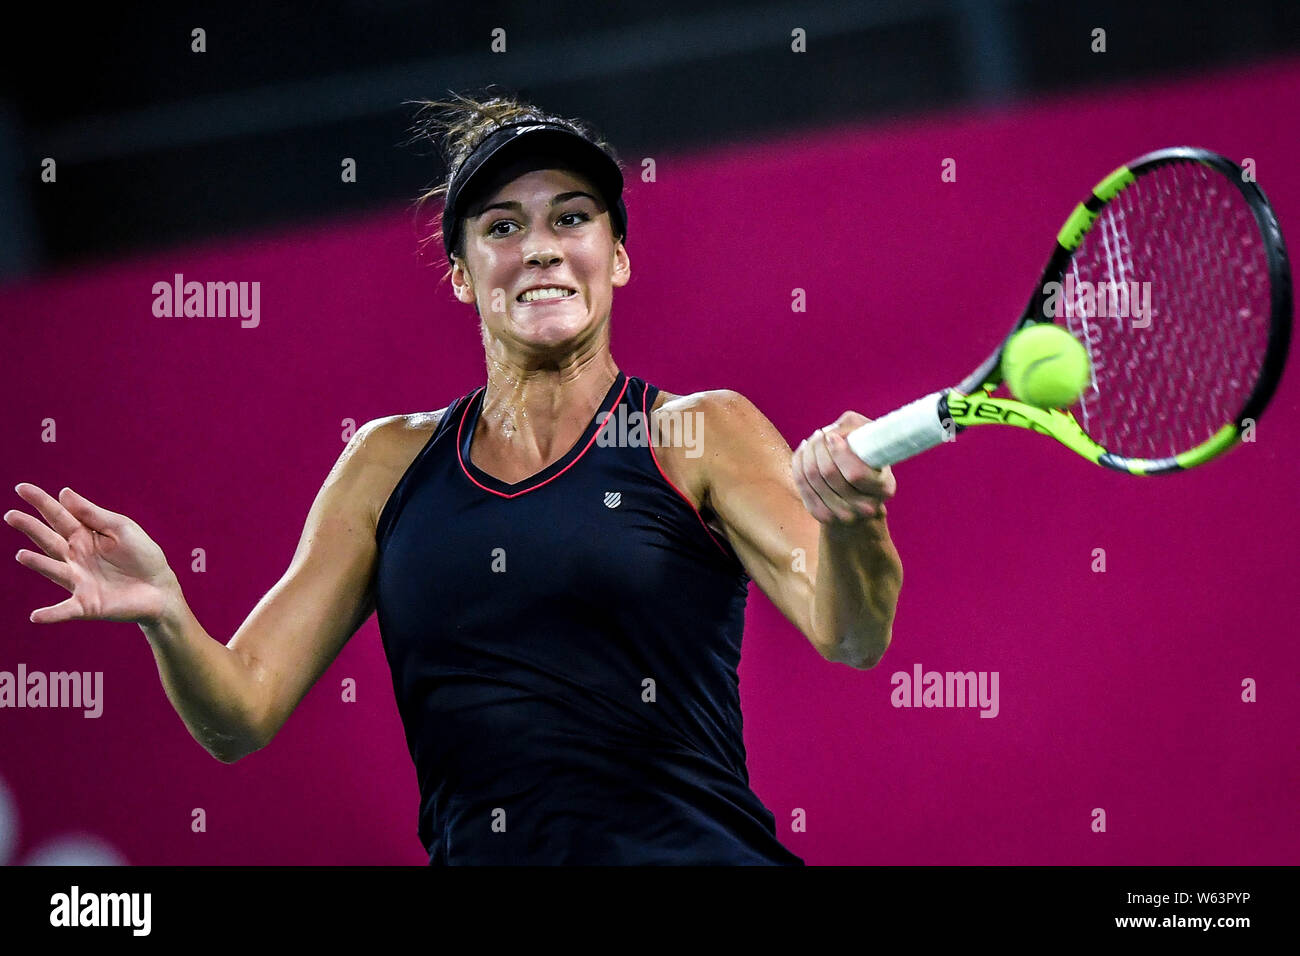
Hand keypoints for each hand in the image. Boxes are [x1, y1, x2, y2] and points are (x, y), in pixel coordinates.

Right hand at [6, 483, 178, 624]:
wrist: (160, 588)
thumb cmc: (141, 555)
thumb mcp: (121, 528)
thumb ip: (93, 514)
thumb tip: (64, 492)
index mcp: (84, 536)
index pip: (59, 516)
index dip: (41, 502)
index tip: (21, 488)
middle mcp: (75, 557)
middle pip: (49, 540)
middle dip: (31, 528)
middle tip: (11, 515)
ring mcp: (78, 581)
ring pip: (54, 570)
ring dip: (38, 565)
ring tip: (22, 556)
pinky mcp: (87, 604)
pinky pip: (66, 610)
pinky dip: (51, 614)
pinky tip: (36, 616)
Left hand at [792, 412, 896, 524]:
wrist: (860, 498)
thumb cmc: (868, 460)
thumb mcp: (872, 443)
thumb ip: (856, 428)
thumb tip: (831, 431)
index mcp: (884, 488)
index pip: (855, 473)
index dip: (839, 451)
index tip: (832, 435)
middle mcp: (866, 507)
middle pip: (829, 473)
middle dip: (819, 447)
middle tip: (820, 434)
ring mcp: (843, 515)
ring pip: (812, 477)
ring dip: (808, 452)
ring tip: (812, 440)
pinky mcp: (821, 515)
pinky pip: (801, 484)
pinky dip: (799, 463)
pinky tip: (804, 451)